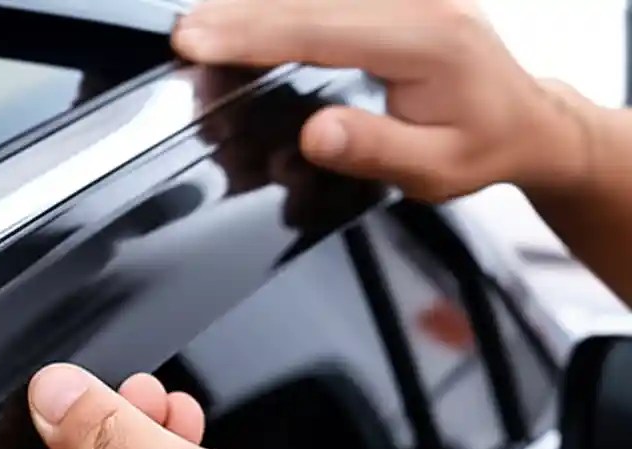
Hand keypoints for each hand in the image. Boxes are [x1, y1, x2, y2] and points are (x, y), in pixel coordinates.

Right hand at [172, 0, 589, 202]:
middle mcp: (418, 1)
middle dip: (238, 15)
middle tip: (183, 33)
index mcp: (427, 40)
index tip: (199, 41)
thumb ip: (374, 149)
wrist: (527, 120)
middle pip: (307, 0)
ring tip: (200, 27)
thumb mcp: (435, 169)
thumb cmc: (482, 147)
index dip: (252, 34)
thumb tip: (313, 134)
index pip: (320, 29)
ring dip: (252, 8)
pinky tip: (244, 17)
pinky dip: (280, 9)